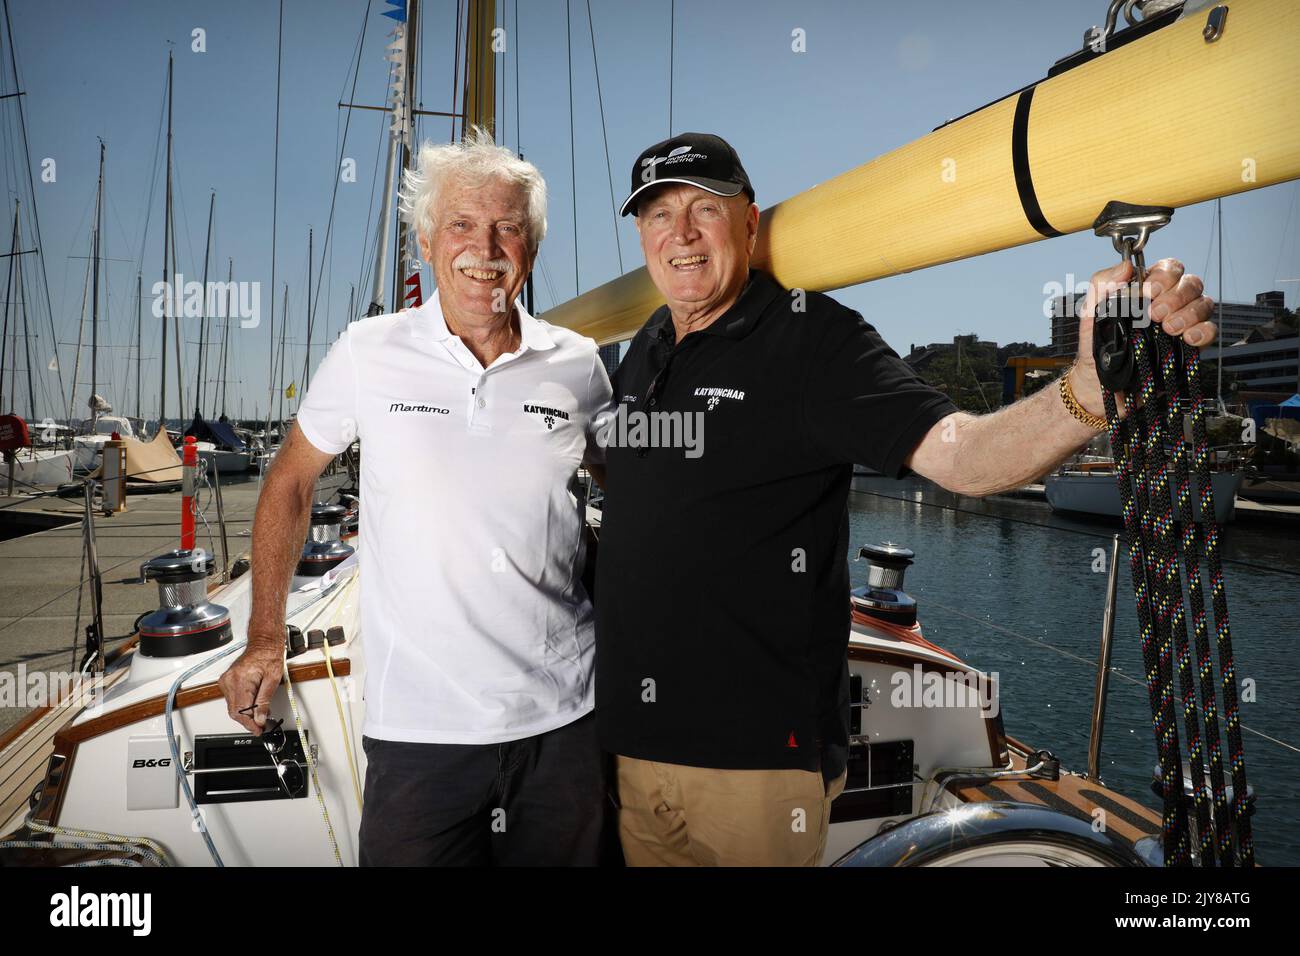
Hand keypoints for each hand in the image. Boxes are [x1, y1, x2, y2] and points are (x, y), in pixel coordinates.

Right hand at [217, 641, 283, 732]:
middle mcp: (229, 680)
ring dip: (246, 713)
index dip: (249, 724)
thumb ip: (265, 701)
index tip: (258, 730)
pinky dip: (242, 705)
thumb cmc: (269, 655)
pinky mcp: (227, 681)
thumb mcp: (273, 679)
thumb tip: (260, 718)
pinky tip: (253, 706)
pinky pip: (232, 699)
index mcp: (240, 680)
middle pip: (235, 711)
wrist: (263, 643)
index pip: (241, 711)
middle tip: (261, 725)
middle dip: (248, 721)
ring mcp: (226, 680)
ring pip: (233, 706)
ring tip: (260, 715)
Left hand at [1074, 258, 1216, 414]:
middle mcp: (1168, 303)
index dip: (1165, 275)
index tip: (1149, 291)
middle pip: (1191, 283)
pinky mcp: (1189, 347)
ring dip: (1189, 313)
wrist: (1099, 385)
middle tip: (1156, 314)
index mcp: (1146, 291)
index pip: (1169, 269)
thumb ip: (1103, 285)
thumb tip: (1126, 265)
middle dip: (1176, 295)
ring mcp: (1181, 324)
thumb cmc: (1095, 347)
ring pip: (1204, 304)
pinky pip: (1210, 330)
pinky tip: (1187, 338)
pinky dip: (1203, 331)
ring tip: (1168, 329)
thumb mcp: (1090, 313)